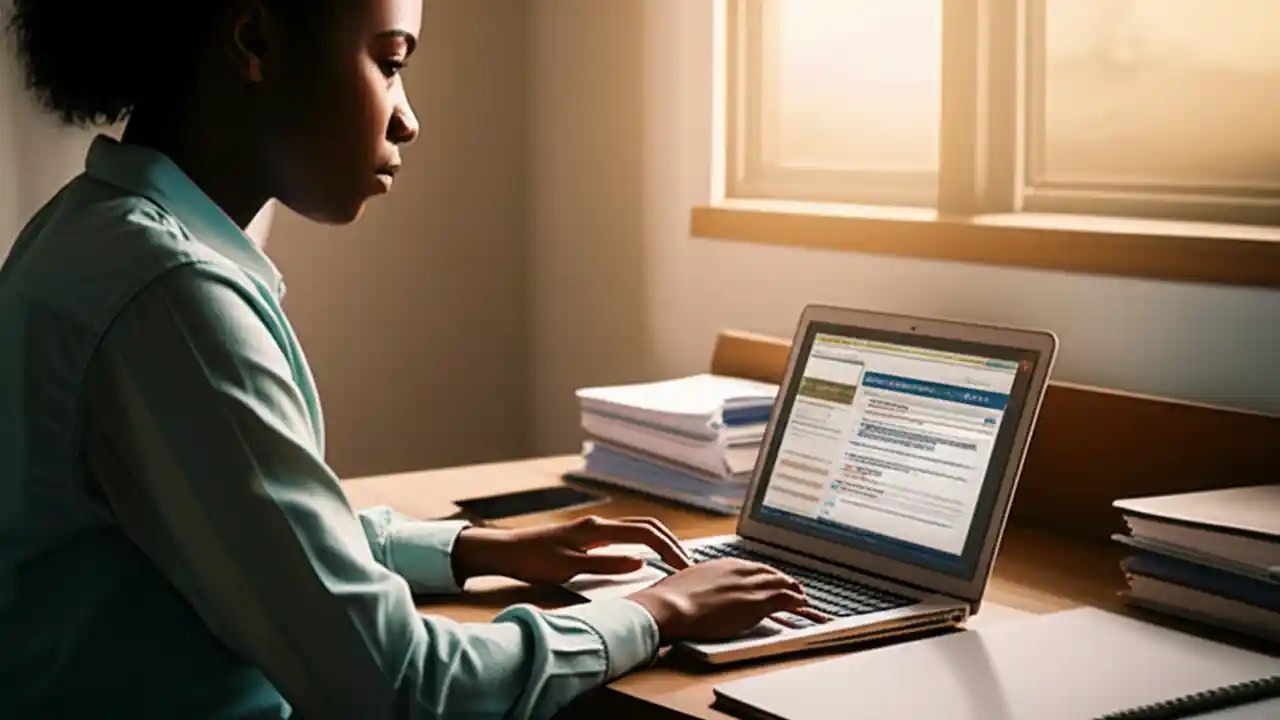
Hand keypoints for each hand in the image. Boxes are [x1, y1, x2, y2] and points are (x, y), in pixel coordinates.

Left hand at [451, 515, 690, 585]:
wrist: (505, 550)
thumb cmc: (534, 560)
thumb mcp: (570, 569)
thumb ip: (606, 565)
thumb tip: (641, 563)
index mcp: (597, 530)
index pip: (645, 534)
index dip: (668, 550)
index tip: (683, 567)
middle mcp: (599, 524)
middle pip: (646, 526)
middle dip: (670, 543)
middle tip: (687, 564)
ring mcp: (594, 528)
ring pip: (636, 529)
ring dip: (658, 542)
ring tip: (673, 562)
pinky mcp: (588, 536)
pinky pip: (625, 536)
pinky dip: (643, 544)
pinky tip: (646, 559)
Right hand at [628, 559, 805, 642]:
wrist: (670, 606)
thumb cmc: (669, 600)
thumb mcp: (684, 584)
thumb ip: (696, 586)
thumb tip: (691, 594)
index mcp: (721, 564)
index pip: (749, 567)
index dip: (760, 574)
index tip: (764, 579)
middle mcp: (738, 570)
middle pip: (767, 572)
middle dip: (780, 579)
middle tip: (788, 586)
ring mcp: (749, 585)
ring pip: (780, 582)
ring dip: (792, 589)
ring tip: (800, 595)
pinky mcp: (757, 601)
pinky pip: (786, 598)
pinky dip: (796, 600)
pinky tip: (801, 603)